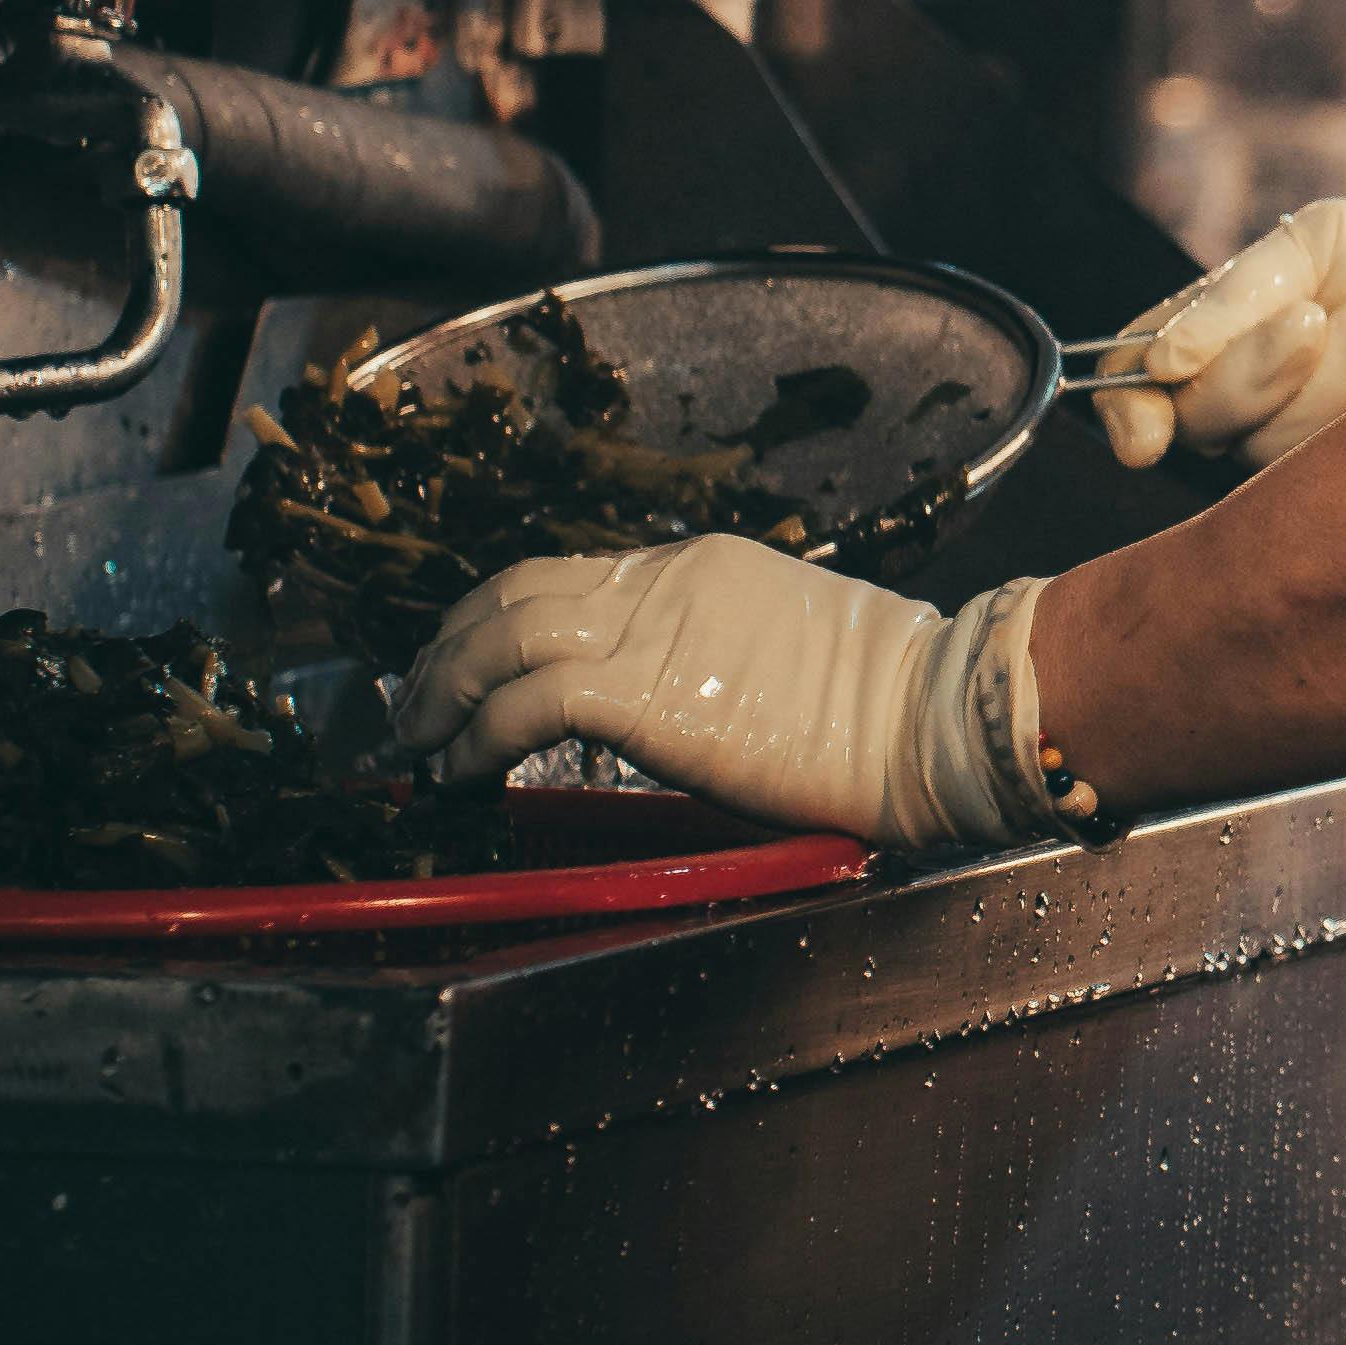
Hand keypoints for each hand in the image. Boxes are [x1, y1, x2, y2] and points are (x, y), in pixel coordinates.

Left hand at [395, 535, 1064, 853]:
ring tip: (413, 747)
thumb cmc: (892, 709)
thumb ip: (711, 661)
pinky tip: (458, 774)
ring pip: (499, 636)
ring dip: (438, 695)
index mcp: (697, 570)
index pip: (563, 578)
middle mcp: (664, 585)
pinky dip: (473, 737)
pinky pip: (525, 704)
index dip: (491, 622)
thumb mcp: (787, 653)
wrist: (936, 717)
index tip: (459, 668)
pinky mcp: (649, 695)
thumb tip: (664, 707)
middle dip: (443, 651)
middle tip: (409, 707)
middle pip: (511, 593)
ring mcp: (654, 633)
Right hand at [1085, 195, 1345, 478]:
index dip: (1127, 410)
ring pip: (1259, 443)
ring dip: (1320, 373)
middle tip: (1310, 317)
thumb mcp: (1316, 242)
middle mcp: (1248, 402)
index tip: (1149, 416)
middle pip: (1195, 418)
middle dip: (1251, 368)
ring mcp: (1299, 446)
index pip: (1133, 385)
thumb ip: (1238, 289)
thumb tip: (1163, 363)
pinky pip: (1320, 462)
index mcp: (1220, 340)